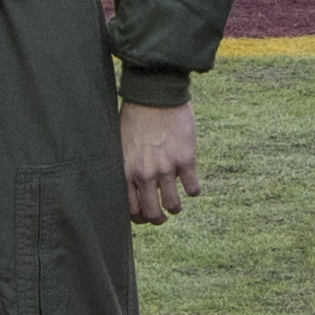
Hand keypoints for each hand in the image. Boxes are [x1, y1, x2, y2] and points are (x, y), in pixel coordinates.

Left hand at [120, 100, 200, 223]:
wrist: (155, 95)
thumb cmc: (135, 116)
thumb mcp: (121, 144)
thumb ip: (127, 166)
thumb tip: (133, 185)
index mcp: (126, 171)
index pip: (131, 209)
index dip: (140, 217)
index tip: (145, 215)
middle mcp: (145, 174)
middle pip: (152, 213)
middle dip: (158, 219)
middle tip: (163, 216)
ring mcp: (166, 168)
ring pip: (173, 205)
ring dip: (175, 207)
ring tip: (177, 204)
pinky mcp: (186, 160)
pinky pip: (192, 188)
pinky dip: (193, 191)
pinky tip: (191, 185)